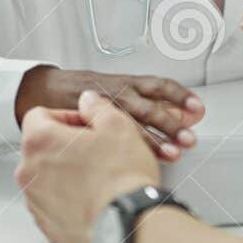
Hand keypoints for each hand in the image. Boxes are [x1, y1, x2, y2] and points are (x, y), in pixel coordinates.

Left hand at [14, 91, 160, 242]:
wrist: (129, 224)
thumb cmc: (121, 178)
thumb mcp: (118, 125)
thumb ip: (97, 106)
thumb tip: (88, 101)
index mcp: (40, 141)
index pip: (39, 115)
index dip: (67, 116)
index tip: (86, 125)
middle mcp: (28, 172)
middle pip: (42, 146)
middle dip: (66, 144)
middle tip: (97, 149)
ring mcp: (35, 201)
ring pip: (47, 176)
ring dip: (67, 172)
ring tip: (99, 176)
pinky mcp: (47, 224)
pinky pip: (53, 203)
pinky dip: (69, 198)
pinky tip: (95, 197)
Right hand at [15, 65, 203, 160]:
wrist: (43, 91)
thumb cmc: (86, 93)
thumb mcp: (118, 89)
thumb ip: (149, 101)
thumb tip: (185, 114)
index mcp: (127, 82)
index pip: (159, 85)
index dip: (180, 96)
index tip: (198, 108)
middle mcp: (116, 94)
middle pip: (149, 107)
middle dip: (172, 124)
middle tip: (189, 138)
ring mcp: (100, 110)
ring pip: (131, 124)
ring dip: (155, 140)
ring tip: (174, 153)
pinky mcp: (86, 122)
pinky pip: (107, 135)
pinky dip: (126, 148)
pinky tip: (139, 160)